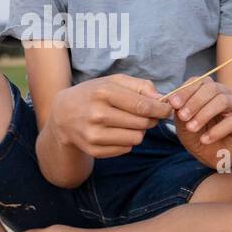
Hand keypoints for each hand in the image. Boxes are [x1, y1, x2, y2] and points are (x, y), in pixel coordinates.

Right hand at [50, 74, 173, 157]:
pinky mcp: (93, 150)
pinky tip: (116, 132)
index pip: (142, 105)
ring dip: (139, 131)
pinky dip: (127, 141)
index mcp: (103, 93)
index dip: (160, 109)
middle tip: (147, 115)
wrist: (62, 114)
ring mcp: (94, 135)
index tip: (168, 109)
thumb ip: (139, 85)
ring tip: (129, 123)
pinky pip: (126, 149)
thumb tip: (161, 98)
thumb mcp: (112, 81)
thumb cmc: (93, 94)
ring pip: (136, 138)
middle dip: (151, 119)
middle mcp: (97, 114)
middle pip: (142, 123)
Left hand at [167, 77, 231, 169]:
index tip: (173, 104)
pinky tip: (204, 139)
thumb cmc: (196, 135)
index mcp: (207, 91)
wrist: (210, 155)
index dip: (186, 91)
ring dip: (204, 114)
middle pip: (212, 88)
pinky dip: (216, 131)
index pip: (199, 81)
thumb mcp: (182, 124)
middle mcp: (223, 95)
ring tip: (192, 128)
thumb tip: (174, 101)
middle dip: (195, 102)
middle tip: (183, 117)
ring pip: (223, 100)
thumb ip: (179, 111)